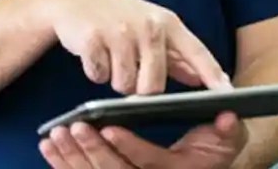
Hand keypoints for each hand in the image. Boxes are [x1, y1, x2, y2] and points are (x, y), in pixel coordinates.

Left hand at [40, 111, 247, 168]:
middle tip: (74, 128)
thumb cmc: (212, 151)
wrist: (200, 168)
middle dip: (92, 152)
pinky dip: (64, 165)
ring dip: (72, 160)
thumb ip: (228, 130)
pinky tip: (49, 147)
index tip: (110, 128)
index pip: (150, 163)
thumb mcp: (227, 140)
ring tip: (54, 136)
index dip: (130, 147)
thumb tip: (227, 115)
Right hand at [44, 0, 231, 94]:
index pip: (196, 53)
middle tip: (129, 68)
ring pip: (125, 86)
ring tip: (110, 56)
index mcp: (166, 23)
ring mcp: (120, 33)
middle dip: (141, 88)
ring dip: (116, 79)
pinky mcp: (93, 40)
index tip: (228, 93)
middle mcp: (147, 26)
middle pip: (154, 86)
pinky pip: (100, 77)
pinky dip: (96, 72)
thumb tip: (200, 78)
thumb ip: (176, 55)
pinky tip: (94, 54)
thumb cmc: (117, 16)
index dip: (213, 75)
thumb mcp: (150, 27)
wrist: (73, 0)